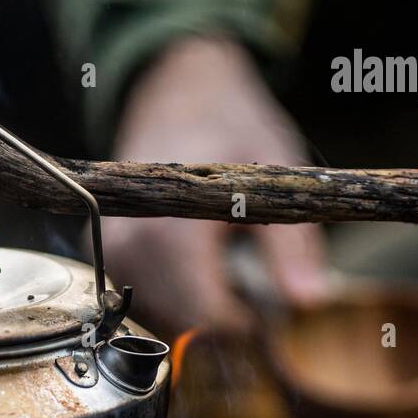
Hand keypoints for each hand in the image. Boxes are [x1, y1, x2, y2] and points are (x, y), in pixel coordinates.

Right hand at [105, 35, 328, 336]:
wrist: (176, 93)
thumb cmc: (231, 127)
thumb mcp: (277, 174)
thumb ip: (292, 244)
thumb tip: (309, 300)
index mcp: (171, 230)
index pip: (205, 314)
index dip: (242, 324)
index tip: (265, 312)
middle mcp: (131, 246)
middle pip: (185, 322)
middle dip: (222, 317)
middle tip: (249, 281)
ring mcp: (113, 253)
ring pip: (164, 317)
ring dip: (199, 308)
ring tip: (221, 263)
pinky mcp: (108, 257)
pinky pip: (146, 301)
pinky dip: (177, 296)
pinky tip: (195, 263)